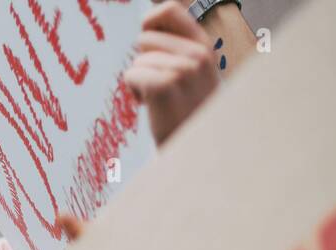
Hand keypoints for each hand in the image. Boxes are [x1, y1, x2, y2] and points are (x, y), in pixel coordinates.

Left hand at [124, 1, 218, 145]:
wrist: (193, 149)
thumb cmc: (186, 112)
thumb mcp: (192, 73)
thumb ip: (176, 48)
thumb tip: (148, 22)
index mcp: (204, 47)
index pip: (170, 10)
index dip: (149, 21)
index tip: (145, 38)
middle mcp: (198, 55)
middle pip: (144, 39)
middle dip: (143, 62)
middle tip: (158, 85)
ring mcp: (183, 69)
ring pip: (136, 61)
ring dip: (139, 82)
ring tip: (159, 99)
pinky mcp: (165, 85)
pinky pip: (131, 76)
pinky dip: (134, 92)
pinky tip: (151, 106)